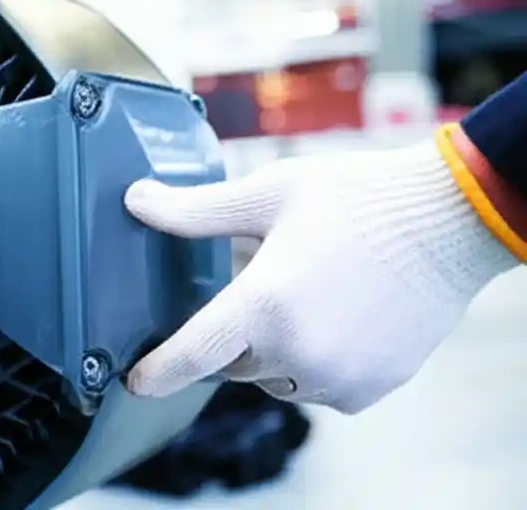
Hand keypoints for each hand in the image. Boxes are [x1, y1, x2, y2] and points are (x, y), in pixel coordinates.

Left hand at [123, 138, 516, 413]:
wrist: (449, 221)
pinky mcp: (369, 389)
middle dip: (234, 331)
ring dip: (273, 351)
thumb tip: (136, 201)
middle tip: (266, 282)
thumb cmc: (357, 199)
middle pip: (232, 361)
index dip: (157, 372)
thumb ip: (196, 210)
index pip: (192, 355)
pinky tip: (336, 319)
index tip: (133, 382)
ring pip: (273, 379)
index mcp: (265, 303)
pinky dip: (315, 365)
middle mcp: (298, 352)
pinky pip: (318, 389)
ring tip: (306, 295)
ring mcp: (336, 377)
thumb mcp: (268, 193)